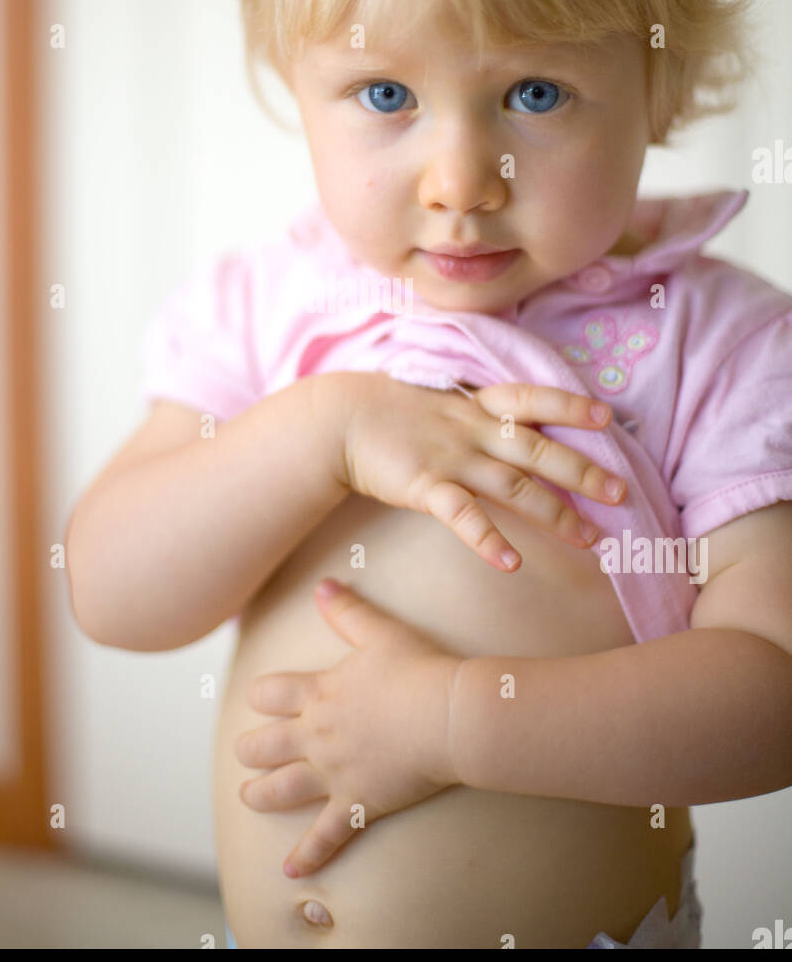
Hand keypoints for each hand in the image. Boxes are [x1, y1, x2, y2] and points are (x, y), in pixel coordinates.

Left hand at [235, 579, 460, 877]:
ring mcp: (334, 772)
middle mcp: (318, 735)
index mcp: (321, 693)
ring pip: (282, 788)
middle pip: (266, 744)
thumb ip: (347, 610)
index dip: (262, 696)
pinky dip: (307, 856)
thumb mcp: (380, 632)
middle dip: (251, 749)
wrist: (448, 715)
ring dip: (261, 794)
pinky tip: (289, 872)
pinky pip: (326, 836)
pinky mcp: (357, 803)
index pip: (272, 693)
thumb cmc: (419, 669)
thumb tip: (322, 583)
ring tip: (249, 798)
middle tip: (245, 753)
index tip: (258, 700)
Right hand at [333, 372, 626, 571]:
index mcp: (476, 405)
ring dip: (556, 513)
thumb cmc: (391, 413)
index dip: (569, 406)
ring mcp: (451, 458)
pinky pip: (463, 516)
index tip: (606, 416)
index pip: (532, 399)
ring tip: (590, 539)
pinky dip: (488, 539)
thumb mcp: (441, 403)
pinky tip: (512, 563)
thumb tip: (514, 428)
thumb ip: (477, 415)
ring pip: (514, 486)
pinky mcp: (425, 486)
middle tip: (622, 492)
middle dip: (583, 471)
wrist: (339, 420)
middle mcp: (472, 429)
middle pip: (539, 450)